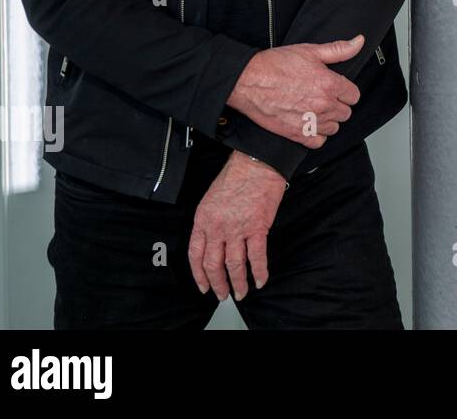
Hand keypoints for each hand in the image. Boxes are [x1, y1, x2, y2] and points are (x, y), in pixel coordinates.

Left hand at [188, 151, 286, 300]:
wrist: (256, 163)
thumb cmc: (236, 176)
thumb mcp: (211, 198)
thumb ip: (210, 221)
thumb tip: (214, 241)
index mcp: (203, 219)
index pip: (195, 255)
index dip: (199, 275)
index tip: (204, 286)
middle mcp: (217, 227)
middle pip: (213, 264)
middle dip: (218, 284)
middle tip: (223, 295)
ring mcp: (237, 229)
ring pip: (234, 265)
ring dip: (238, 283)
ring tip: (242, 292)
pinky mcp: (258, 228)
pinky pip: (257, 256)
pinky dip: (259, 271)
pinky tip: (261, 280)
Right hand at [225, 36, 364, 148]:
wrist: (247, 81)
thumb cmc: (275, 64)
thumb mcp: (309, 50)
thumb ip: (338, 49)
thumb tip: (359, 42)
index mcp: (329, 84)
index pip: (354, 95)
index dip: (345, 91)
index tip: (336, 88)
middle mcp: (323, 105)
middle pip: (345, 113)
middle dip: (337, 105)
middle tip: (322, 97)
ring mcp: (311, 121)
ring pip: (334, 128)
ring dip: (328, 120)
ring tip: (314, 109)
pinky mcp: (297, 134)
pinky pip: (318, 142)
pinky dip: (315, 135)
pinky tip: (308, 123)